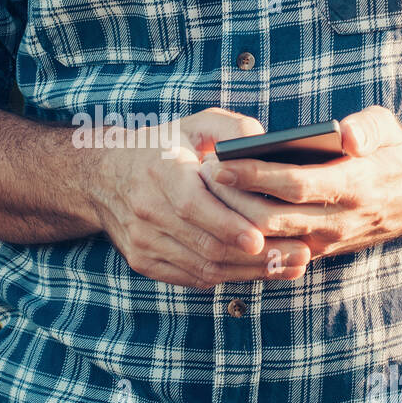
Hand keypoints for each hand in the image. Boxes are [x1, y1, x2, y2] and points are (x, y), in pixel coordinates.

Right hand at [88, 108, 311, 287]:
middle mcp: (146, 210)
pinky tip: (258, 271)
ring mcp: (143, 241)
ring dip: (250, 272)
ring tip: (290, 266)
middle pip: (205, 244)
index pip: (192, 206)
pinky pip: (192, 277)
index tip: (259, 238)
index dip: (227, 224)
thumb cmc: (161, 148)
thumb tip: (268, 142)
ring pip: (202, 267)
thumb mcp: (194, 125)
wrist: (103, 177)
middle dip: (257, 256)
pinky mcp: (143, 261)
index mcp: (159, 171)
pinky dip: (228, 277)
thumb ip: (233, 128)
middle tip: (299, 254)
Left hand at [197, 106, 401, 258]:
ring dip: (234, 219)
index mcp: (356, 185)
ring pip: (271, 238)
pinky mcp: (318, 250)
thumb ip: (368, 128)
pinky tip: (220, 214)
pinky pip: (276, 248)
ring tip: (203, 194)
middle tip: (200, 179)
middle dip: (233, 200)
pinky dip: (247, 234)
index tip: (220, 163)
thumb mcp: (388, 128)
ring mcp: (328, 241)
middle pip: (274, 217)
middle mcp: (340, 220)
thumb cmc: (391, 152)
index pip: (297, 184)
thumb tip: (347, 135)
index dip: (255, 176)